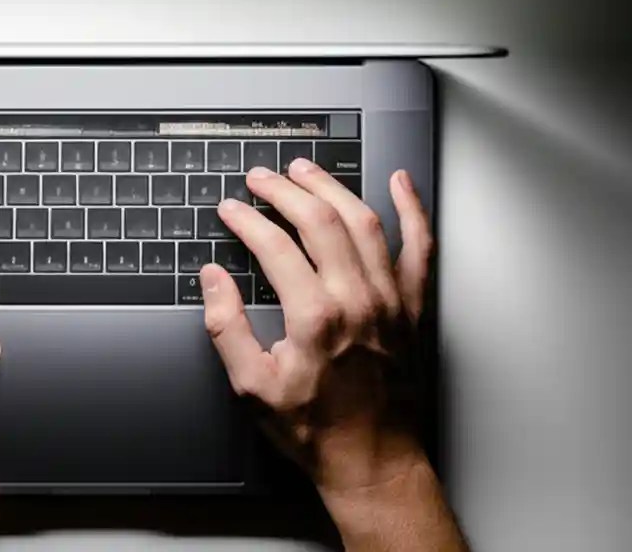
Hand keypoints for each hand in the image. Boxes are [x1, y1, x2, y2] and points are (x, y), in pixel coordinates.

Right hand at [203, 160, 433, 492]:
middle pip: (320, 221)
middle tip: (261, 178)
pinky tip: (400, 183)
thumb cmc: (315, 430)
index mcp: (314, 318)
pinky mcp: (412, 307)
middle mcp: (357, 300)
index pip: (274, 246)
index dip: (247, 220)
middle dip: (285, 191)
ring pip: (364, 222)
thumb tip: (212, 280)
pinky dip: (412, 210)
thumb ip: (227, 327)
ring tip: (306, 171)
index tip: (230, 209)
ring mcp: (390, 300)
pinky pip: (419, 247)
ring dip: (333, 188)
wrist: (372, 461)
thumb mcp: (252, 387)